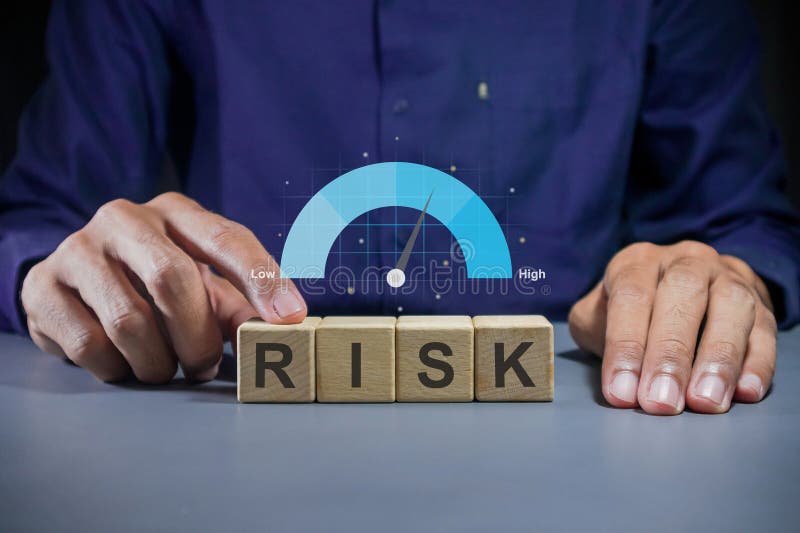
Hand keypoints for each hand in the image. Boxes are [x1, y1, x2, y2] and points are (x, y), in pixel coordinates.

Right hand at [21, 193, 306, 382]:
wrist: (74, 278)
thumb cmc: (153, 281)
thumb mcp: (201, 284)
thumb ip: (239, 304)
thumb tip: (283, 325)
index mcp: (175, 211)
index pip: (227, 238)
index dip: (262, 279)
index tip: (289, 319)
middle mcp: (124, 219)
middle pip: (172, 278)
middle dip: (198, 336)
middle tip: (205, 365)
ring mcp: (78, 249)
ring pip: (129, 320)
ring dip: (157, 362)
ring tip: (164, 369)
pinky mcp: (43, 286)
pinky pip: (89, 344)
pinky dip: (116, 369)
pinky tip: (123, 364)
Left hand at [568, 241, 775, 414]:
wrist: (688, 284)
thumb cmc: (634, 309)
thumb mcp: (600, 313)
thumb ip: (594, 333)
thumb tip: (612, 376)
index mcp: (638, 262)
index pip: (631, 297)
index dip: (626, 346)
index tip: (622, 392)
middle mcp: (685, 261)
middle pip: (682, 295)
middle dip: (670, 354)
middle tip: (661, 401)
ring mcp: (727, 278)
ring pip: (730, 307)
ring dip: (718, 358)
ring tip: (704, 401)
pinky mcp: (761, 304)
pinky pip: (765, 329)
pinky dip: (757, 363)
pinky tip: (744, 392)